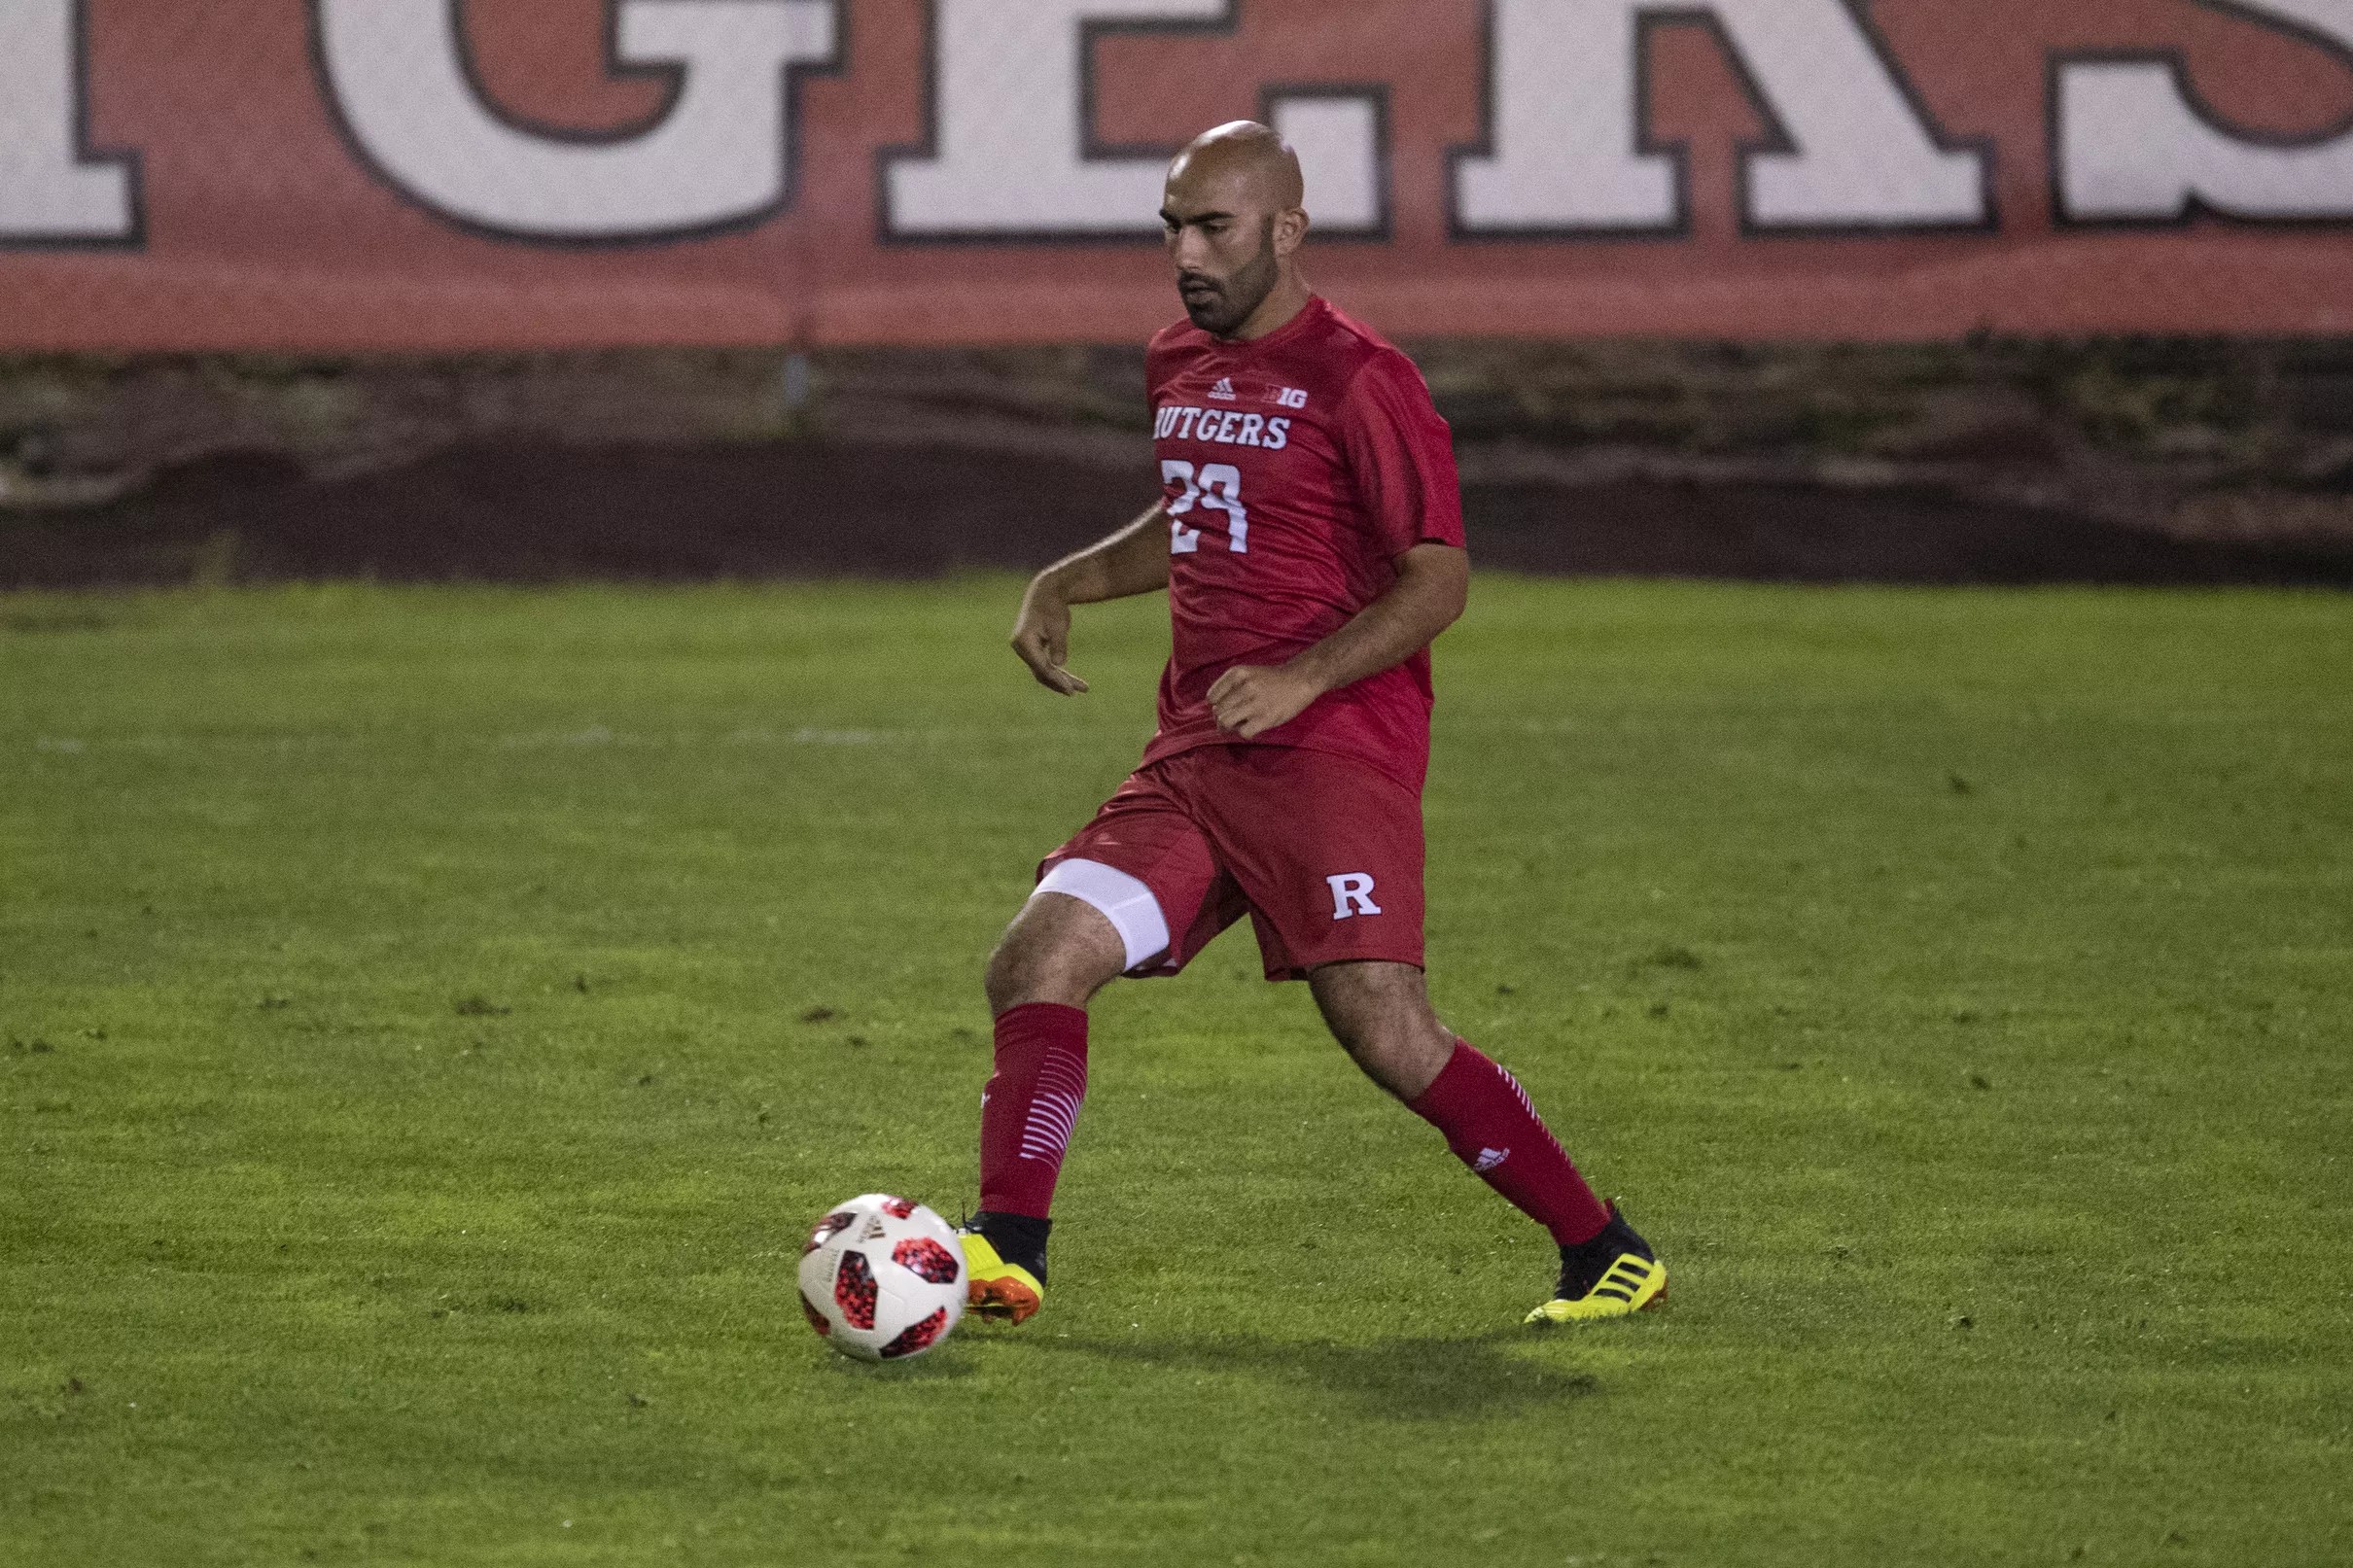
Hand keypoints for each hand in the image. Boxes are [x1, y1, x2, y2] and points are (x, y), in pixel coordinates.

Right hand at [1010, 582, 1088, 695]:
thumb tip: (1059, 664)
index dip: (1056, 680)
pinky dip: (1057, 672)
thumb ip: (1058, 645)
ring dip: (1060, 680)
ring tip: (1082, 688)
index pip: (1041, 667)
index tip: (1071, 690)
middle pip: (1040, 672)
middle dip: (1059, 683)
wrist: (1045, 593)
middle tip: (1076, 692)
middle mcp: (1020, 647)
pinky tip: (1071, 680)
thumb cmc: (1052, 607)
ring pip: (1042, 671)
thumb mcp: (1059, 625)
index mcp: (1023, 641)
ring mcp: (1024, 649)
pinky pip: (1043, 665)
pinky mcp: (1031, 649)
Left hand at [1207, 663, 1322, 738]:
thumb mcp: (1247, 673)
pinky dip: (1246, 732)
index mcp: (1237, 674)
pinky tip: (1254, 726)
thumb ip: (1229, 687)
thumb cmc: (1271, 679)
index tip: (1225, 708)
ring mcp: (1255, 703)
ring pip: (1225, 722)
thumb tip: (1213, 711)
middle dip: (1222, 718)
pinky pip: (1243, 732)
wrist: (1299, 680)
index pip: (1211, 697)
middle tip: (1234, 719)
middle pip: (1217, 711)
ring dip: (1230, 727)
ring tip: (1240, 724)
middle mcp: (1244, 687)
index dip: (1216, 705)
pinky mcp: (1265, 718)